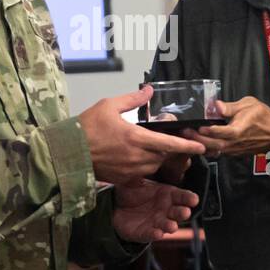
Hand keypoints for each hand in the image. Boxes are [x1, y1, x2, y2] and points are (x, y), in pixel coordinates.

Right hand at [79, 86, 204, 183]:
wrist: (68, 153)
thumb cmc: (86, 128)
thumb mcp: (108, 106)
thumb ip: (132, 99)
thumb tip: (148, 90)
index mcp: (135, 138)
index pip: (169, 143)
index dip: (187, 145)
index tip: (201, 147)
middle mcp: (136, 157)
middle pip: (164, 155)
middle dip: (169, 148)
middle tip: (168, 139)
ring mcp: (130, 170)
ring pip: (154, 165)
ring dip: (157, 157)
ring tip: (150, 146)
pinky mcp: (122, 178)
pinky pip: (141, 173)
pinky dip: (144, 165)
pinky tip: (136, 156)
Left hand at [112, 179, 199, 241]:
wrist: (116, 207)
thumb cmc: (131, 191)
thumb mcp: (134, 180)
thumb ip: (141, 172)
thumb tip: (144, 157)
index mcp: (167, 194)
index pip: (181, 196)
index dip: (188, 198)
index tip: (194, 199)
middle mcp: (165, 209)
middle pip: (178, 212)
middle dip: (182, 213)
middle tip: (185, 212)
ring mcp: (156, 222)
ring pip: (167, 225)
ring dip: (170, 226)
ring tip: (172, 226)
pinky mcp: (145, 233)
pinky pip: (151, 234)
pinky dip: (155, 234)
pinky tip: (157, 233)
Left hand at [181, 97, 269, 158]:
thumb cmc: (263, 116)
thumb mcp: (249, 104)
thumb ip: (230, 106)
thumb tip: (215, 105)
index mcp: (238, 131)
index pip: (219, 132)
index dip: (206, 130)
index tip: (195, 125)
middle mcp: (234, 143)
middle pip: (212, 145)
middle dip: (197, 139)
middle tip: (184, 132)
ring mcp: (233, 150)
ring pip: (214, 151)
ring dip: (201, 146)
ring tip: (188, 138)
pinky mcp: (233, 154)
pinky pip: (218, 154)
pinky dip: (207, 149)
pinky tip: (199, 143)